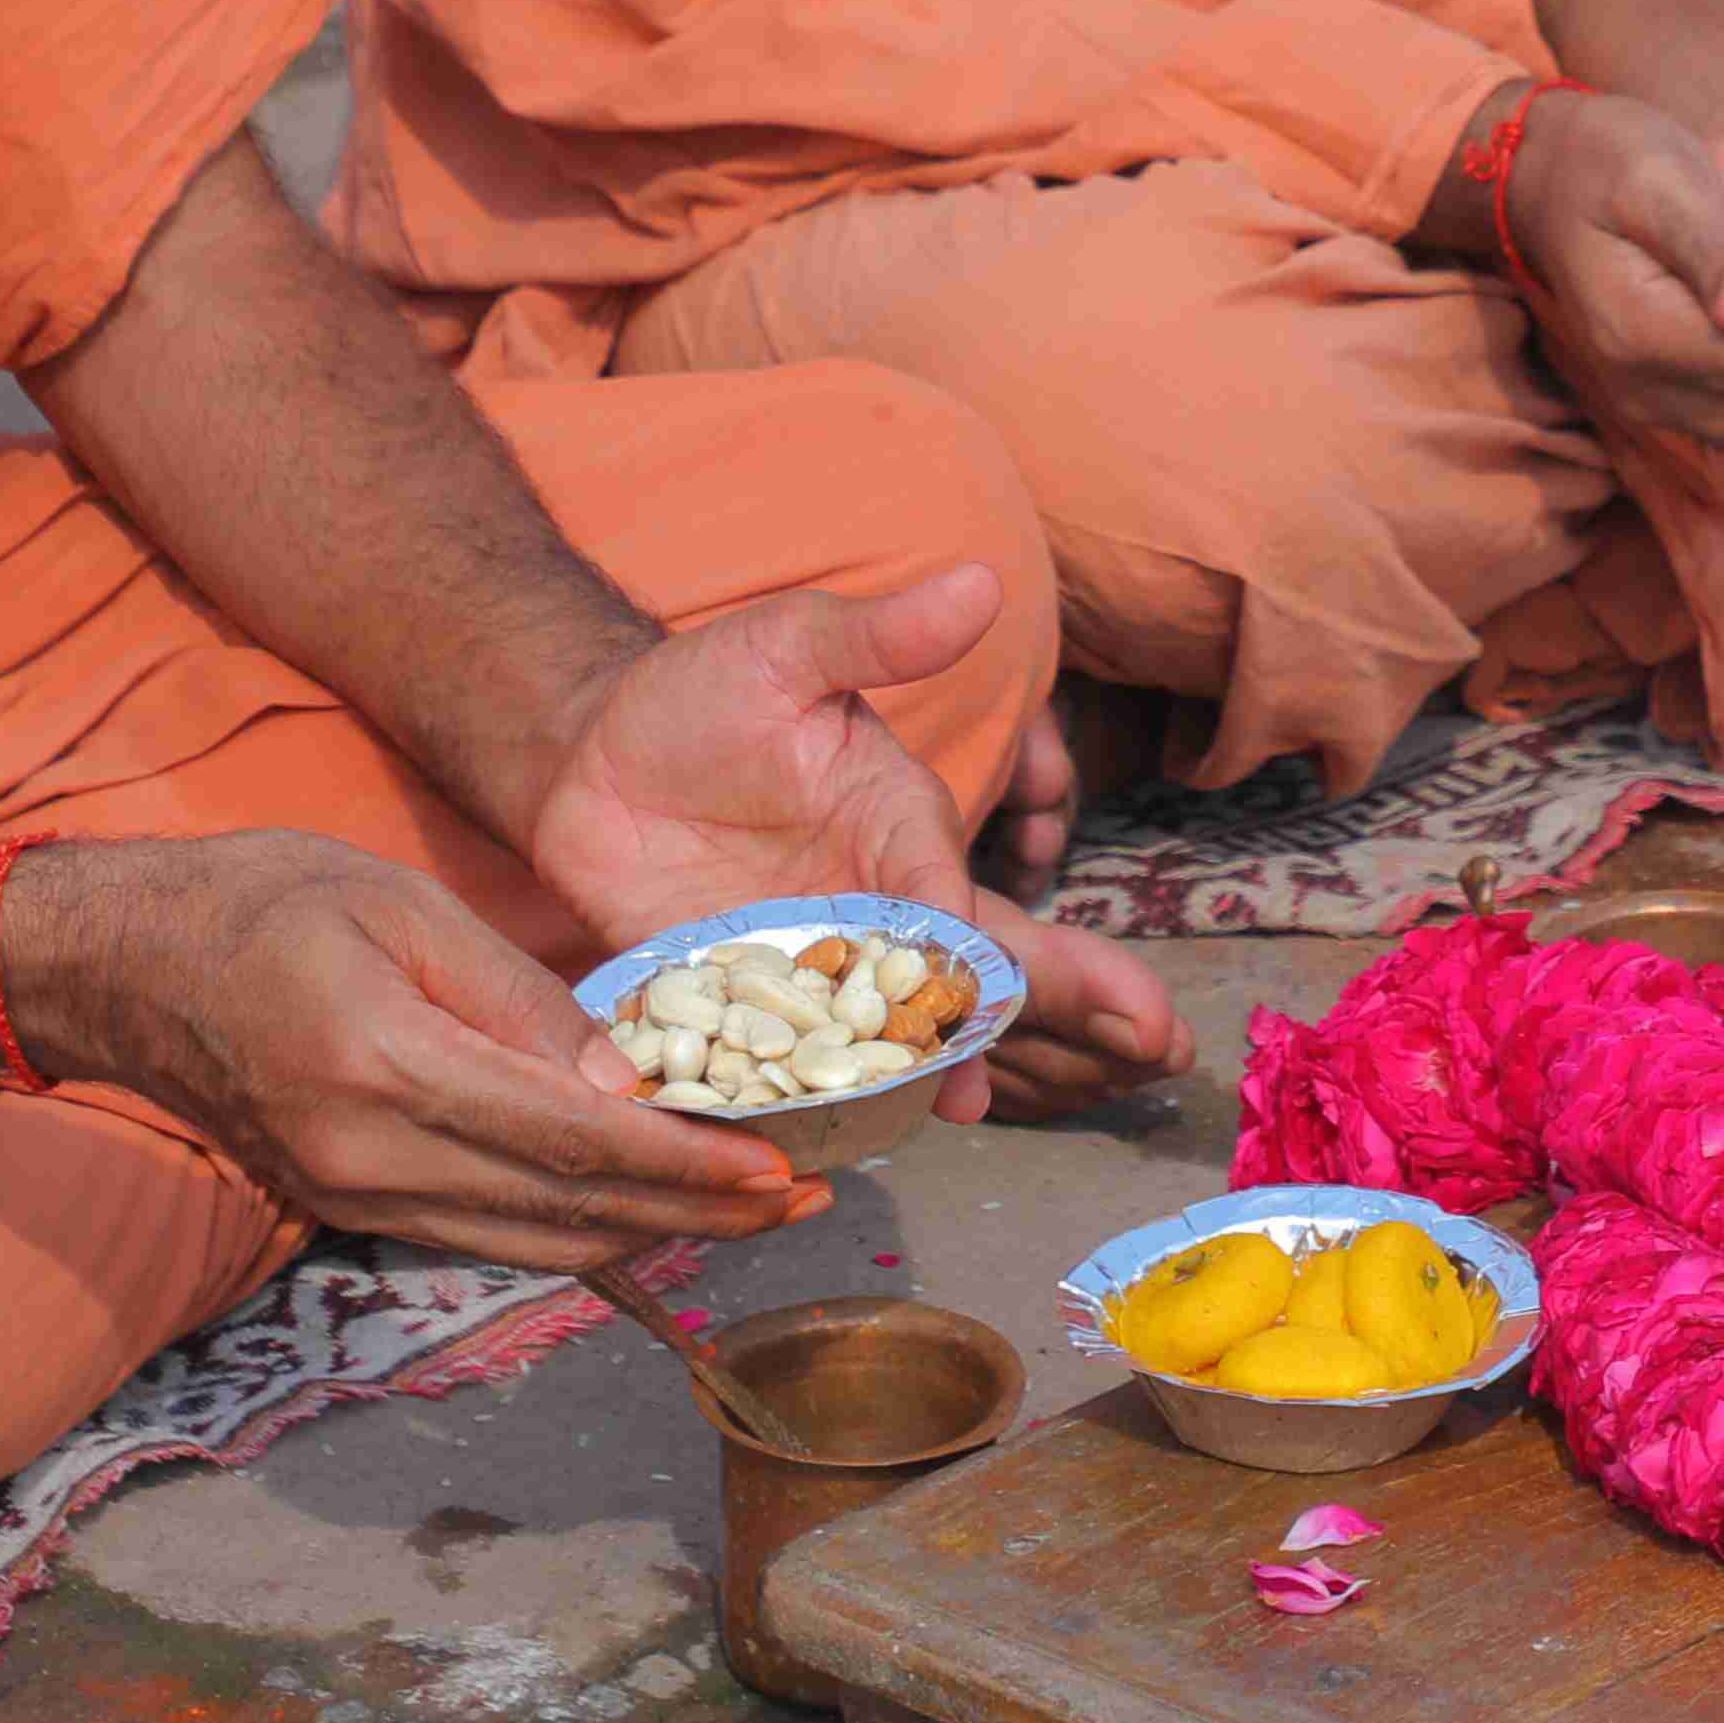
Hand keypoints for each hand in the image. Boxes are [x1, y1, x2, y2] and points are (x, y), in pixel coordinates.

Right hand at [34, 837, 826, 1268]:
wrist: (122, 967)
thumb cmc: (262, 902)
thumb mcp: (402, 908)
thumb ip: (519, 1001)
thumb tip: (631, 1086)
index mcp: (384, 1070)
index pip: (571, 1144)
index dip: (687, 1169)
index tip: (777, 1173)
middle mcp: (369, 1160)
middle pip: (566, 1215)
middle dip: (697, 1218)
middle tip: (801, 1204)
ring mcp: (354, 1198)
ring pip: (532, 1245)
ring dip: (650, 1238)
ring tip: (748, 1214)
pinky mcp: (350, 1207)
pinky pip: (486, 1236)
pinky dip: (578, 1232)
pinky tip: (646, 1212)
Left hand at [523, 572, 1182, 1119]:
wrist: (583, 749)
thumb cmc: (702, 691)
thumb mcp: (787, 649)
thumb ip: (878, 635)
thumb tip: (982, 579)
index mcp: (894, 831)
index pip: (948, 900)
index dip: (982, 948)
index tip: (997, 994)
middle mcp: (860, 910)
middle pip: (952, 981)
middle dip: (1029, 1021)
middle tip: (1140, 1061)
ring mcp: (794, 963)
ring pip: (868, 1038)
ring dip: (906, 1084)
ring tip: (940, 1122)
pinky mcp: (722, 999)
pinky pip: (765, 1060)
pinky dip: (786, 1103)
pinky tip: (807, 1144)